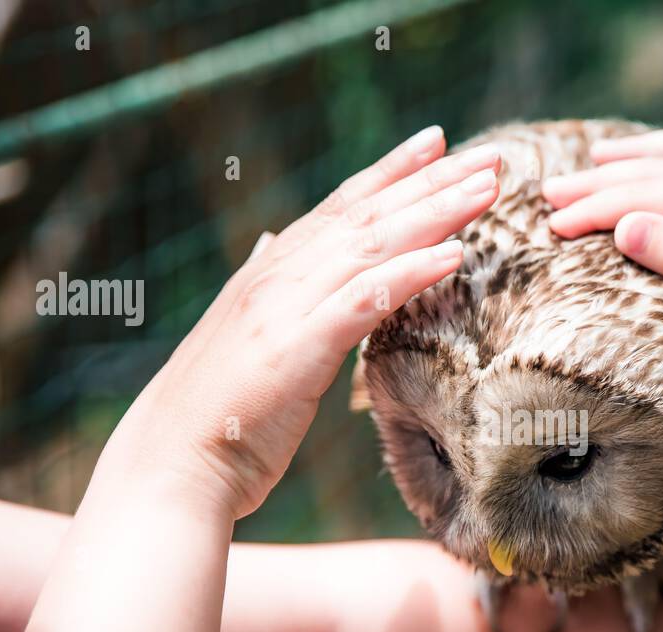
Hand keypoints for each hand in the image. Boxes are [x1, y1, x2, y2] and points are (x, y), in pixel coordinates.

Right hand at [102, 126, 500, 518]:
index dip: (393, 171)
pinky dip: (409, 274)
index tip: (437, 142)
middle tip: (491, 156)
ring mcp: (287, 308)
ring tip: (486, 189)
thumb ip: (265, 281)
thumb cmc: (216, 407)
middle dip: (433, 181)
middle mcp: (281, 275)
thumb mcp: (244, 333)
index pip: (343, 205)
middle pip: (370, 215)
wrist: (171, 459)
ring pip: (373, 246)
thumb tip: (271, 241)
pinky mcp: (297, 350)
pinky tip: (454, 255)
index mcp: (272, 271)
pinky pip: (364, 302)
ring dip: (435, 213)